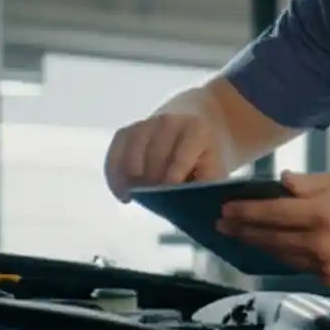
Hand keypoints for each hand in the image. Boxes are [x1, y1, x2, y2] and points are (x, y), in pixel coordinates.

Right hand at [104, 111, 232, 201]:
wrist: (193, 130)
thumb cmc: (204, 158)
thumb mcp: (214, 170)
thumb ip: (206, 186)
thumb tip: (194, 207)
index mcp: (196, 130)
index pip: (183, 151)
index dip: (176, 172)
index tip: (169, 190)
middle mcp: (169, 122)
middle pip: (155, 155)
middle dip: (154, 180)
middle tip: (156, 198)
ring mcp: (145, 125)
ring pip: (131, 154)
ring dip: (133, 179)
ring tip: (140, 196)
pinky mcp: (126, 133)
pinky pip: (114, 155)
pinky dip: (115, 177)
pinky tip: (124, 193)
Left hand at [218, 172, 329, 285]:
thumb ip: (308, 183)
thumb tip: (280, 182)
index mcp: (320, 213)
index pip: (272, 213)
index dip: (246, 212)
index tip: (225, 210)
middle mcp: (318, 242)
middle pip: (270, 238)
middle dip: (243, 231)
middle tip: (222, 226)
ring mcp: (323, 264)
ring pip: (280, 255)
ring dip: (259, 245)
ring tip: (242, 236)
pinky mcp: (328, 278)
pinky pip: (298, 266)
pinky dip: (282, 255)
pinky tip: (271, 248)